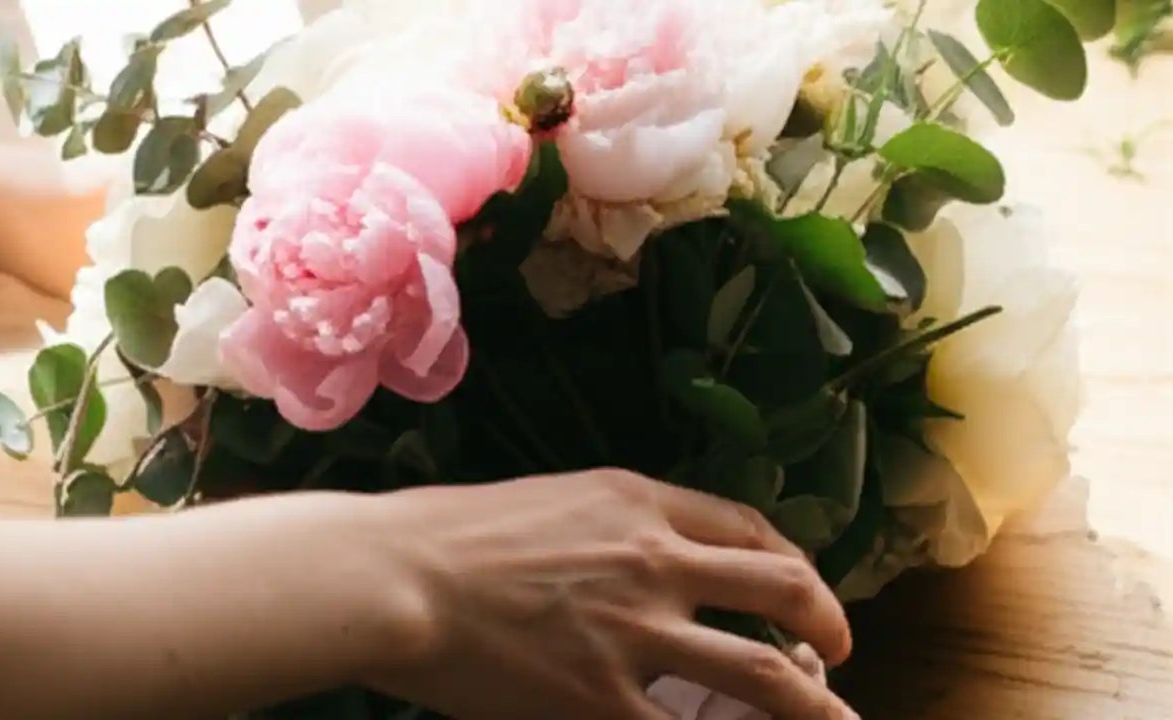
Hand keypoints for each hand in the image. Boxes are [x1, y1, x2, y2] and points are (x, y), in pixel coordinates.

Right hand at [361, 470, 856, 719]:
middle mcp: (656, 562)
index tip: (803, 589)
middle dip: (829, 622)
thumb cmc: (455, 532)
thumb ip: (615, 523)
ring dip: (817, 708)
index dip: (791, 562)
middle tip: (843, 651)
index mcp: (640, 503)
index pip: (747, 527)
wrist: (399, 575)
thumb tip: (657, 556)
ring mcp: (637, 635)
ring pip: (764, 675)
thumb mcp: (552, 499)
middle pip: (781, 589)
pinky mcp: (603, 701)